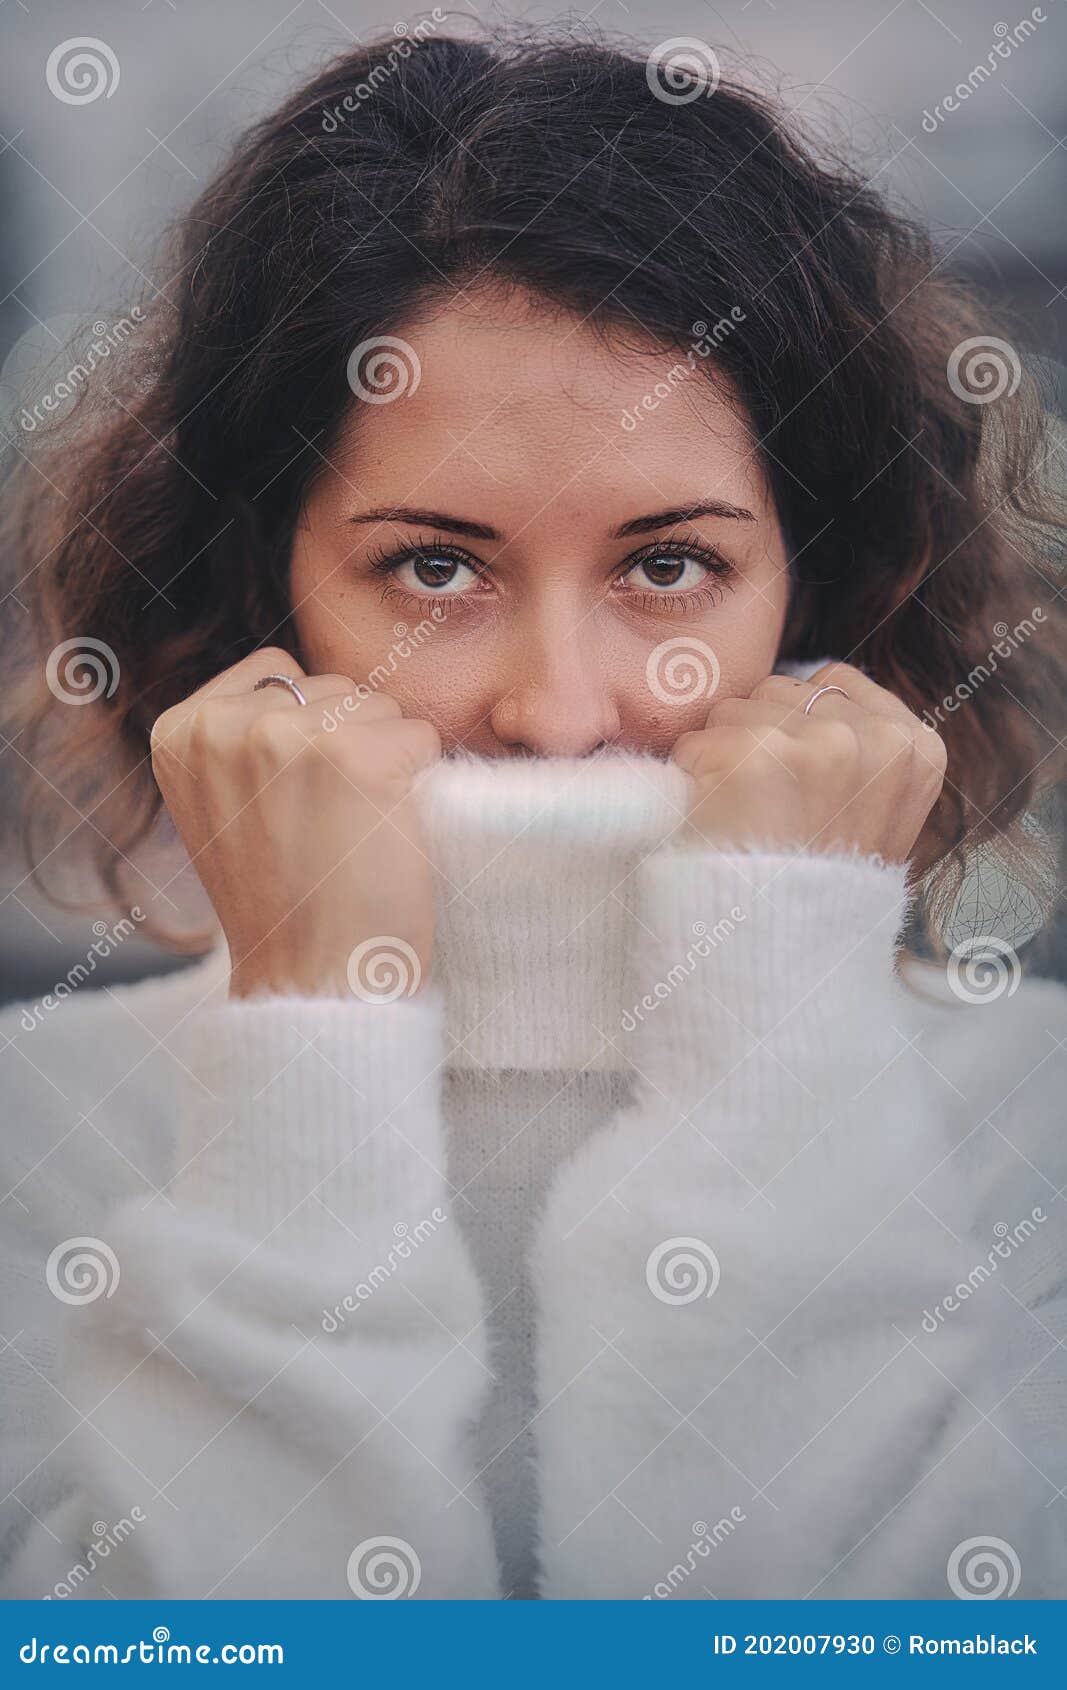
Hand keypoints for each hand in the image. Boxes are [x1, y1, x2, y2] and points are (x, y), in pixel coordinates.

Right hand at [150, 648, 440, 998]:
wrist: (312, 981)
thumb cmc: (283, 902)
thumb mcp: (223, 807)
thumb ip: (240, 741)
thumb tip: (302, 686)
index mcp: (180, 731)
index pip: (276, 673)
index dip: (307, 729)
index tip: (294, 798)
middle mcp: (226, 724)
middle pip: (334, 685)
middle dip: (348, 741)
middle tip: (326, 825)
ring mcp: (289, 737)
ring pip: (382, 707)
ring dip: (386, 761)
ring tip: (351, 830)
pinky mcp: (357, 758)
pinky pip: (422, 737)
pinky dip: (420, 782)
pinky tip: (384, 833)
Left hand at [672, 662, 946, 863]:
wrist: (786, 956)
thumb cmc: (821, 890)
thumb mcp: (877, 816)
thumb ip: (859, 751)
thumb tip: (808, 693)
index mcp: (915, 747)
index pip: (834, 682)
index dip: (800, 723)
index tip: (797, 778)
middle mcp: (871, 738)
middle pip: (779, 690)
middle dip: (761, 735)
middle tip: (768, 808)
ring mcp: (813, 743)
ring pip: (733, 709)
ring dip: (722, 755)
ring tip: (746, 817)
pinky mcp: (751, 755)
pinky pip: (694, 743)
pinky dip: (689, 780)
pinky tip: (717, 822)